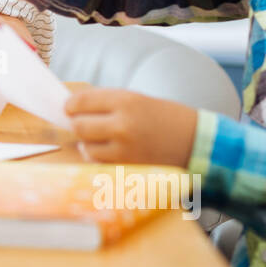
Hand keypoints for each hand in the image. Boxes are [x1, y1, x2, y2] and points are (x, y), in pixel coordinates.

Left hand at [65, 88, 198, 166]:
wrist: (196, 142)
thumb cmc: (166, 117)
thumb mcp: (137, 99)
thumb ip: (106, 102)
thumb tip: (73, 107)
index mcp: (125, 101)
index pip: (81, 101)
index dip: (70, 105)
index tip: (68, 107)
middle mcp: (122, 125)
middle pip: (79, 125)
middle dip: (76, 123)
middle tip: (80, 122)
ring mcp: (124, 149)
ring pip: (86, 146)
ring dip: (86, 142)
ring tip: (98, 137)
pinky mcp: (127, 167)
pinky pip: (98, 162)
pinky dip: (97, 156)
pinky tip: (107, 149)